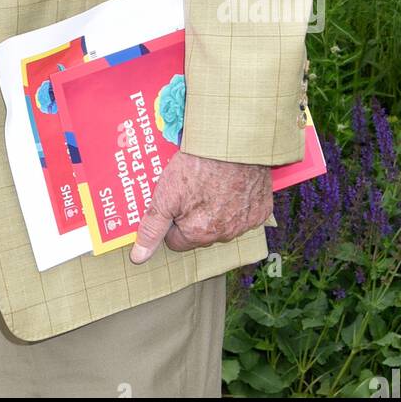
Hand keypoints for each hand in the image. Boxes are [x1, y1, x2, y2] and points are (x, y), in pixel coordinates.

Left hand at [128, 150, 271, 262]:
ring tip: (210, 182)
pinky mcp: (261, 210)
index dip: (170, 219)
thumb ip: (152, 228)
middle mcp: (224, 235)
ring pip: (224, 224)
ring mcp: (245, 224)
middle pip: (200, 233)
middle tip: (190, 188)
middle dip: (193, 216)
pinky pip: (246, 214)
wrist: (232, 143)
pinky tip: (232, 184)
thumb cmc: (196, 167)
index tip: (172, 200)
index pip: (175, 240)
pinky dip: (239, 203)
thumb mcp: (165, 195)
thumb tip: (139, 257)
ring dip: (217, 210)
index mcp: (198, 234)